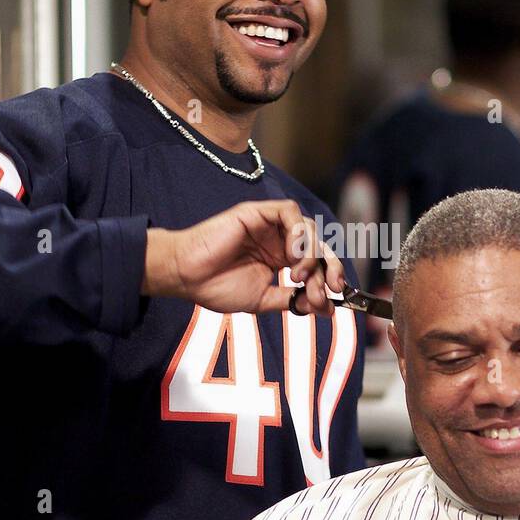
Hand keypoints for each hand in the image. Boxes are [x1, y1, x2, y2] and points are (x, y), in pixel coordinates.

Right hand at [142, 200, 344, 315]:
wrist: (187, 277)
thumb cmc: (215, 287)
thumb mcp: (262, 300)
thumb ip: (291, 300)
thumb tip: (323, 307)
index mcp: (280, 259)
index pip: (316, 263)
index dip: (329, 279)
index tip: (332, 302)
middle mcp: (278, 240)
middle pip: (318, 244)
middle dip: (330, 266)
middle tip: (332, 287)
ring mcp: (268, 225)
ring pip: (308, 228)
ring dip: (312, 254)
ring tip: (298, 276)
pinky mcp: (257, 212)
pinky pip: (289, 212)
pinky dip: (298, 233)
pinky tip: (291, 255)